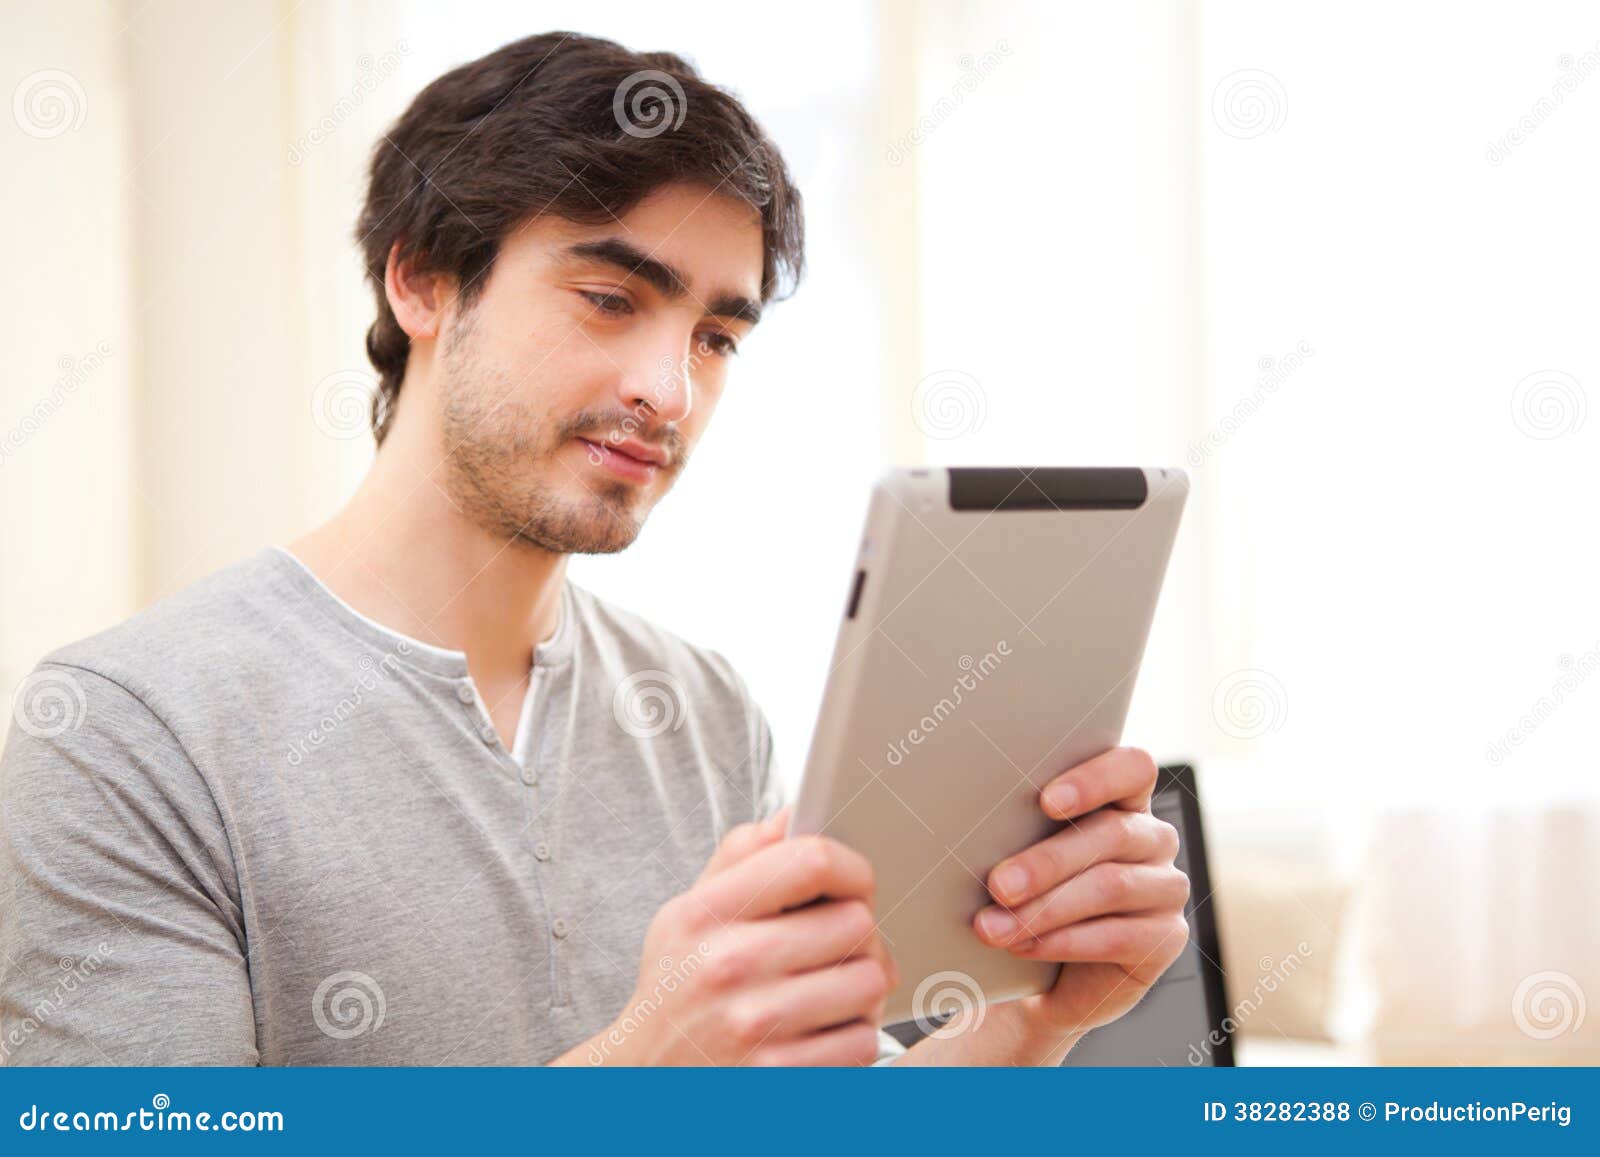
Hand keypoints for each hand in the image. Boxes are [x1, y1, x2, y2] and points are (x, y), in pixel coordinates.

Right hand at [598, 807, 897, 1065]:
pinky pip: (860, 1041)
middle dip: (860, 933)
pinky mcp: (779, 1076)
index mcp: (706, 913)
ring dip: (863, 987)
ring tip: (835, 990)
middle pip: (854, 921)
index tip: (855, 881)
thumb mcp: (685, 916)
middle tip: (842, 946)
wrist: (643, 1080)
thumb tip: (793, 815)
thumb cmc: (675, 990)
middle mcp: (729, 964)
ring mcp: (754, 1024)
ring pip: (869, 980)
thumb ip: (741, 858)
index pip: (810, 860)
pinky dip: (853, 1038)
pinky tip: (825, 1032)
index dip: (852, 865)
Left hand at [971, 747, 1189, 1037]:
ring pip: (1111, 886)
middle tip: (998, 885)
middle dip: (1047, 861)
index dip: (1095, 780)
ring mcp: (1165, 888)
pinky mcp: (1166, 938)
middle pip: (1112, 834)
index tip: (1045, 802)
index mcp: (1122, 801)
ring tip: (995, 927)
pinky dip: (1064, 942)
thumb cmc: (1029, 896)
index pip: (1133, 768)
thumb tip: (972, 824)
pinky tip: (1026, 947)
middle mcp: (1153, 838)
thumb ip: (1017, 831)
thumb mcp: (1022, 856)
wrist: (1048, 975)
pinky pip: (1118, 936)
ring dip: (1046, 908)